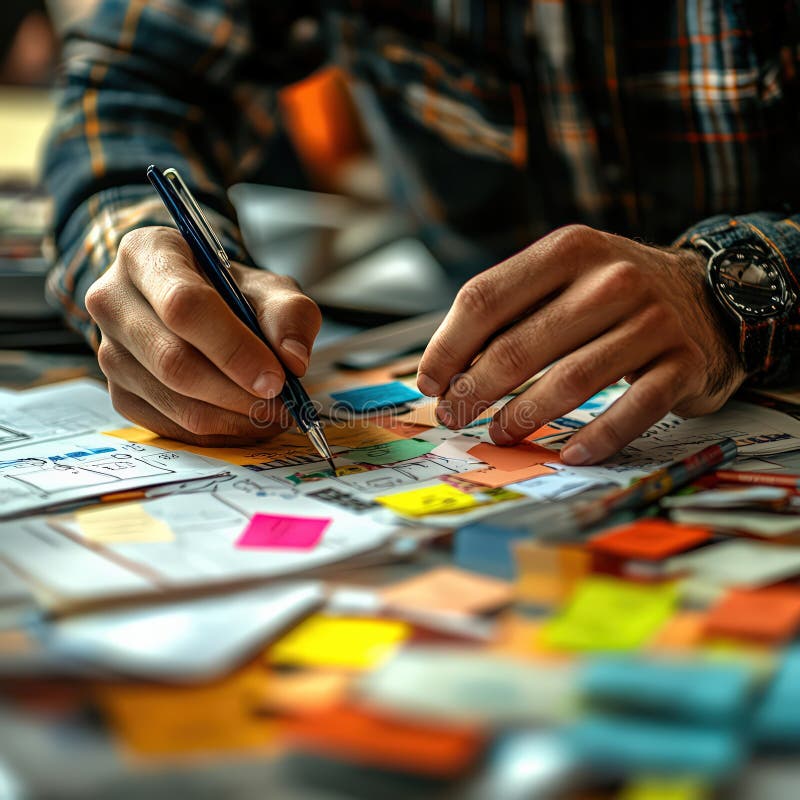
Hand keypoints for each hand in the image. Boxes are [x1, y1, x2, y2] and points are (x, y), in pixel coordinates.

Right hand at [86, 226, 321, 444]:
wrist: (199, 308)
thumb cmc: (231, 291)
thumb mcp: (269, 287)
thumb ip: (289, 314)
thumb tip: (293, 359)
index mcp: (146, 253)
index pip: (184, 305)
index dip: (234, 347)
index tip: (276, 378)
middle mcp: (113, 300)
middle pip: (174, 360)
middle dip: (237, 391)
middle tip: (282, 404)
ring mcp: (109, 351)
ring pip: (173, 398)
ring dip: (233, 416)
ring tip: (274, 414)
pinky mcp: (119, 393)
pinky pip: (170, 425)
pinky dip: (218, 431)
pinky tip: (248, 422)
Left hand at [417, 225, 745, 464]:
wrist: (708, 296)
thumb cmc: (613, 294)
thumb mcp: (563, 277)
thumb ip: (508, 312)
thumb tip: (443, 372)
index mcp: (568, 251)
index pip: (485, 299)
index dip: (447, 348)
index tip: (429, 383)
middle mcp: (612, 279)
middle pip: (519, 345)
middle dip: (474, 390)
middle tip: (454, 416)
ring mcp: (652, 322)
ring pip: (571, 381)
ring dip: (522, 417)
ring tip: (498, 433)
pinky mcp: (683, 364)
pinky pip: (633, 410)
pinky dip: (597, 437)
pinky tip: (568, 453)